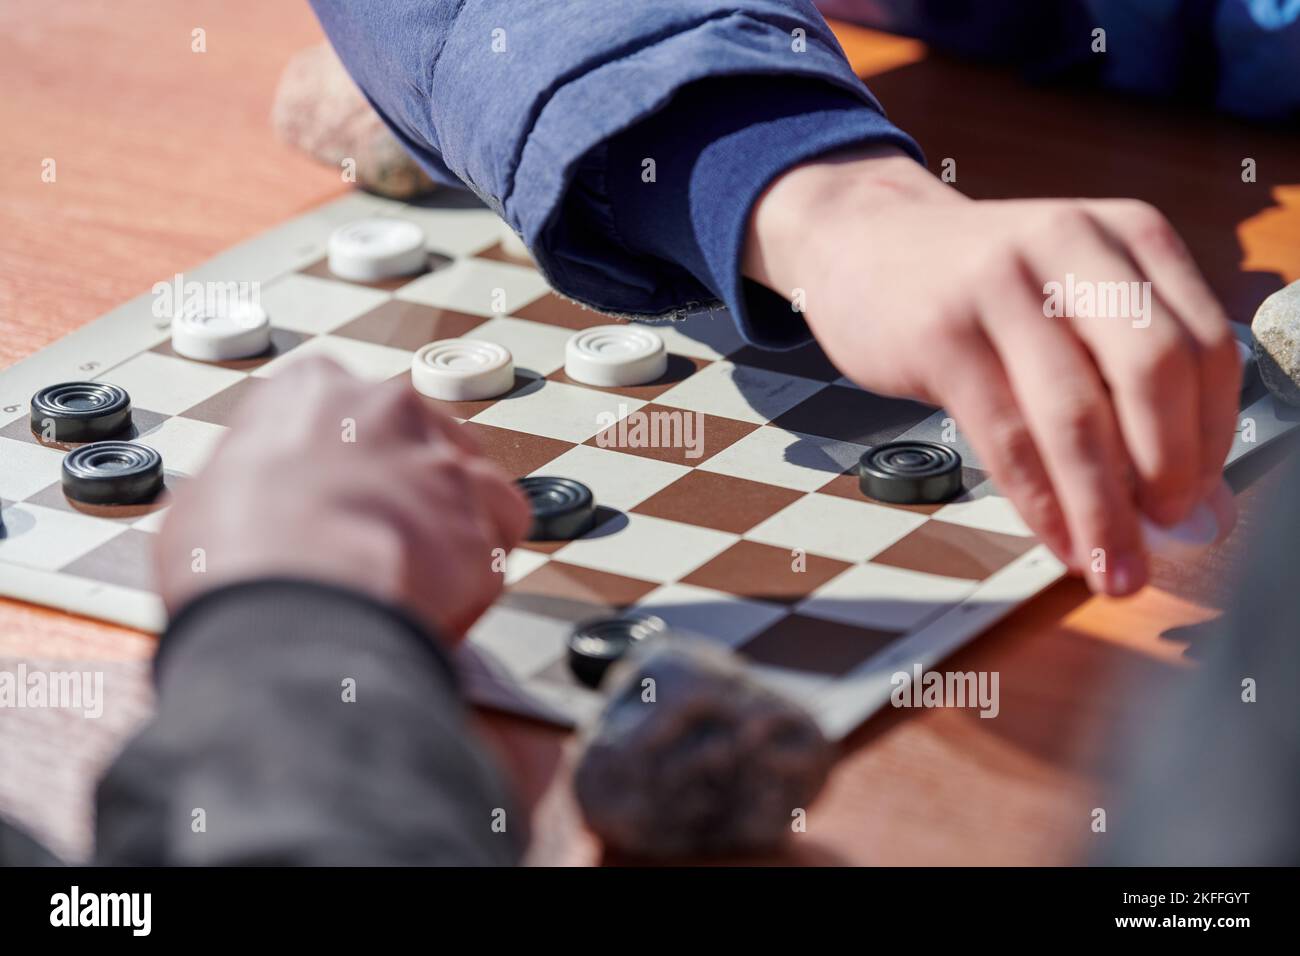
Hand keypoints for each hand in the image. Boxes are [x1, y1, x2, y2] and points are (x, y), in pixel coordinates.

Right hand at [155, 358, 530, 639]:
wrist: (298, 610)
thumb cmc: (237, 559)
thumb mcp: (203, 504)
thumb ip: (245, 487)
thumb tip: (240, 515)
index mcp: (311, 389)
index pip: (341, 413)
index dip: (341, 465)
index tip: (331, 500)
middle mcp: (389, 408)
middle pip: (411, 442)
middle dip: (400, 491)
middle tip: (371, 544)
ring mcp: (443, 458)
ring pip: (463, 482)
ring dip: (442, 526)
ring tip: (408, 578)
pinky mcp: (486, 515)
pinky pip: (501, 532)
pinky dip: (481, 562)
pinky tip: (445, 593)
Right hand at [745, 147, 1239, 595]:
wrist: (863, 241)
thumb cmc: (976, 283)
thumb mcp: (1069, 300)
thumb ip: (1130, 383)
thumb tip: (1194, 503)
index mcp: (1129, 233)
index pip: (1206, 344)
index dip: (1214, 437)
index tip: (1201, 499)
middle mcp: (1071, 244)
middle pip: (1154, 370)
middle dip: (1170, 470)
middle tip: (1166, 530)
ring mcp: (999, 285)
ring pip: (1075, 413)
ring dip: (1102, 509)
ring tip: (1111, 565)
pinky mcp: (939, 332)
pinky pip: (1004, 436)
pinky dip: (1039, 502)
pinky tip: (1055, 537)